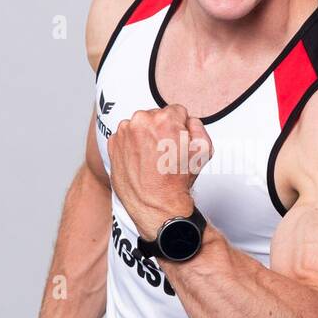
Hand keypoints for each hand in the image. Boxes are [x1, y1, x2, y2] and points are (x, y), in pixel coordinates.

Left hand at [107, 104, 212, 239]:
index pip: (176, 111)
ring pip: (140, 125)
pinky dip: (132, 145)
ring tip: (152, 159)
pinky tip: (140, 161)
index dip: (180, 127)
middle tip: (165, 153)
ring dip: (146, 136)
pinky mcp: (113, 143)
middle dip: (161, 130)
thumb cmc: (177, 182)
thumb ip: (198, 127)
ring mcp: (124, 132)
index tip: (178, 142)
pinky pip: (126, 137)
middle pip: (156, 116)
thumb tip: (189, 121)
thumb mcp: (203, 152)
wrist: (155, 206)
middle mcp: (142, 121)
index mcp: (165, 119)